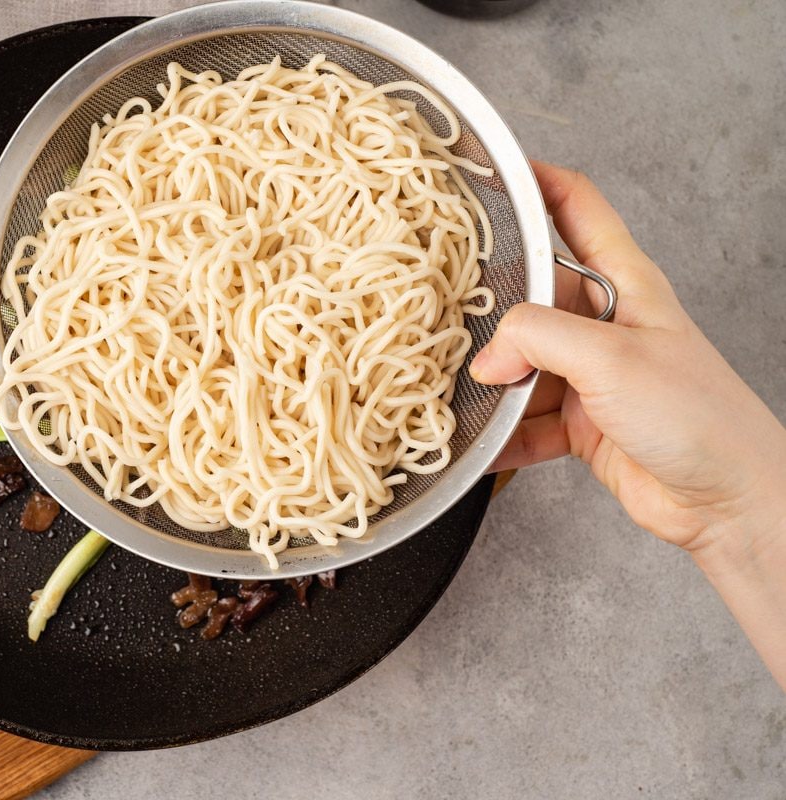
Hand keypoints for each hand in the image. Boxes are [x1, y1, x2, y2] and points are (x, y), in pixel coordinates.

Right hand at [471, 161, 785, 554]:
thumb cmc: (695, 414)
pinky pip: (526, 423)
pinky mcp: (582, 424)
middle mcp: (604, 323)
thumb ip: (538, 338)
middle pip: (531, 294)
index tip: (487, 173)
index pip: (577, 207)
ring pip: (522, 364)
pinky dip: (502, 436)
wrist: (728, 498)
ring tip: (452, 388)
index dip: (535, 182)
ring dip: (491, 382)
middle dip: (488, 304)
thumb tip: (486, 356)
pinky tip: (479, 446)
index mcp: (624, 282)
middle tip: (440, 306)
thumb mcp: (611, 357)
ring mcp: (591, 375)